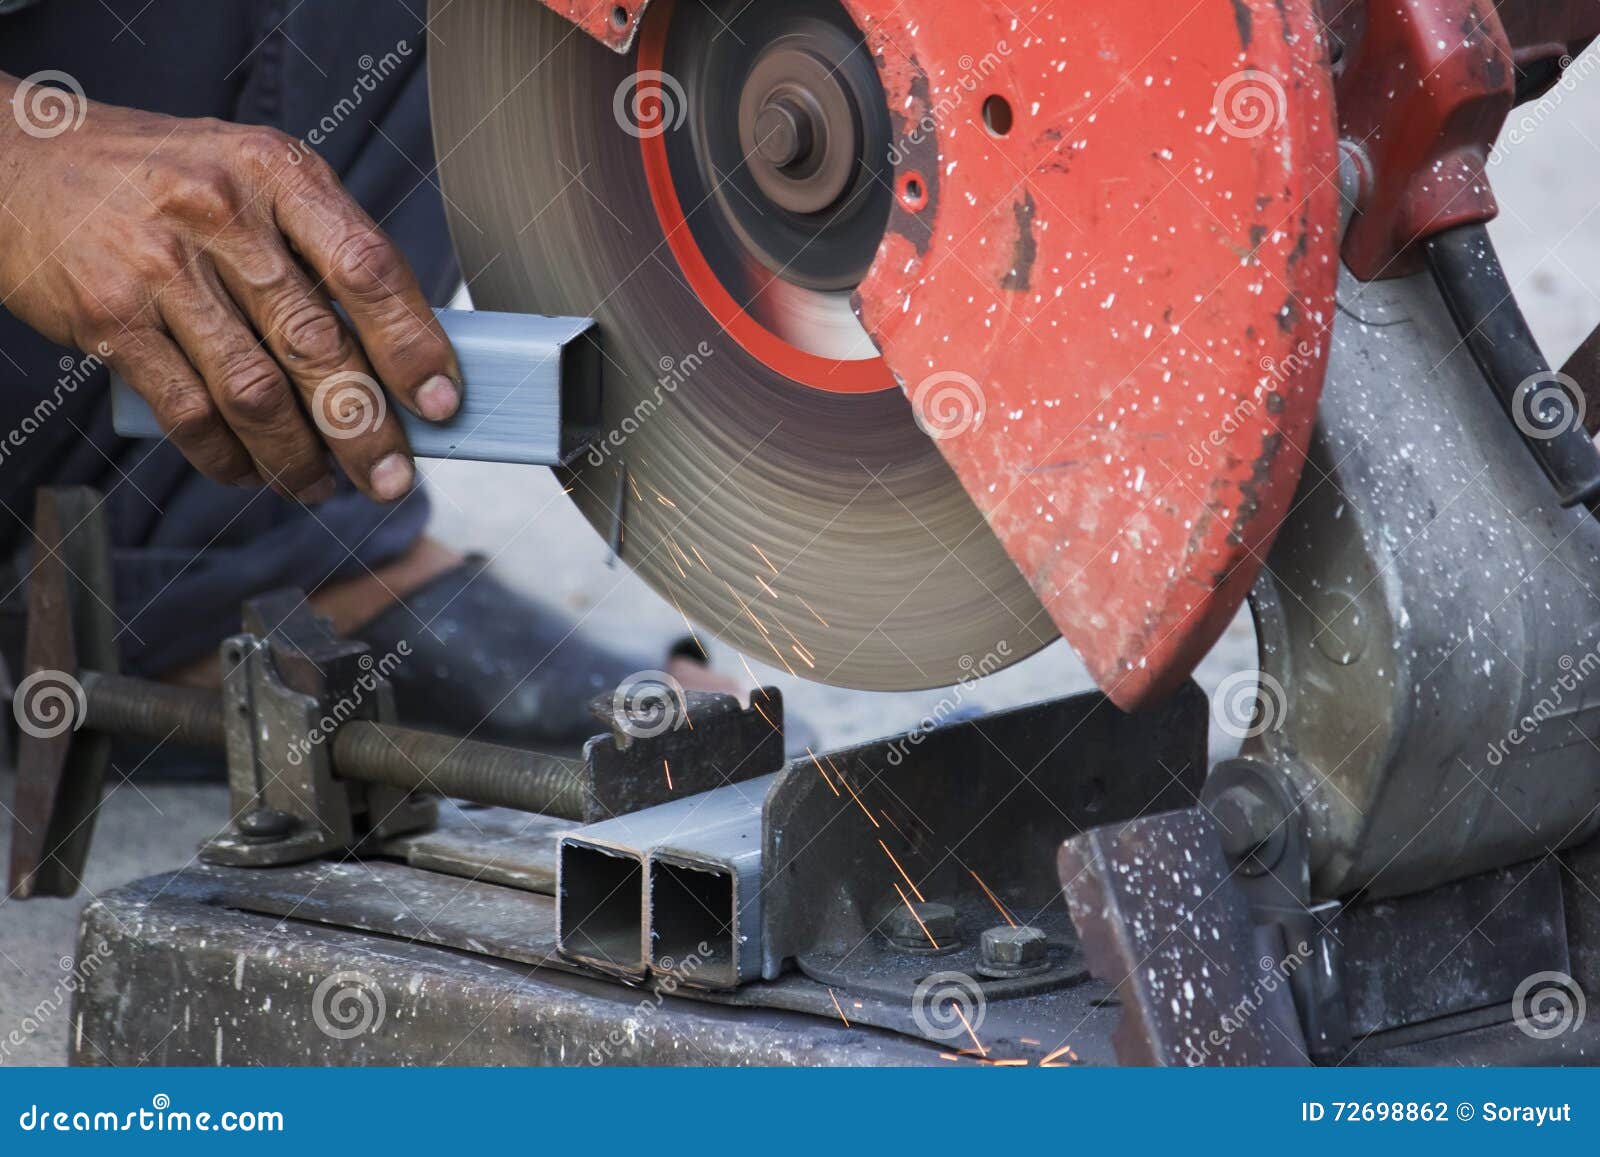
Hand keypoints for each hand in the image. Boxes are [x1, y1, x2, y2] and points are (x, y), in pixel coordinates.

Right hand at [0, 73, 460, 503]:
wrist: (13, 159)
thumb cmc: (156, 177)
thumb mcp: (247, 175)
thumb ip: (317, 247)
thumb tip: (398, 353)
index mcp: (276, 172)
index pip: (367, 268)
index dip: (413, 344)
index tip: (443, 402)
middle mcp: (222, 212)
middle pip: (317, 344)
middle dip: (365, 427)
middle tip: (390, 478)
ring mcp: (160, 265)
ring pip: (254, 391)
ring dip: (298, 456)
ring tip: (320, 486)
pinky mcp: (109, 316)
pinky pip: (187, 410)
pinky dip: (226, 456)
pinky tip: (248, 472)